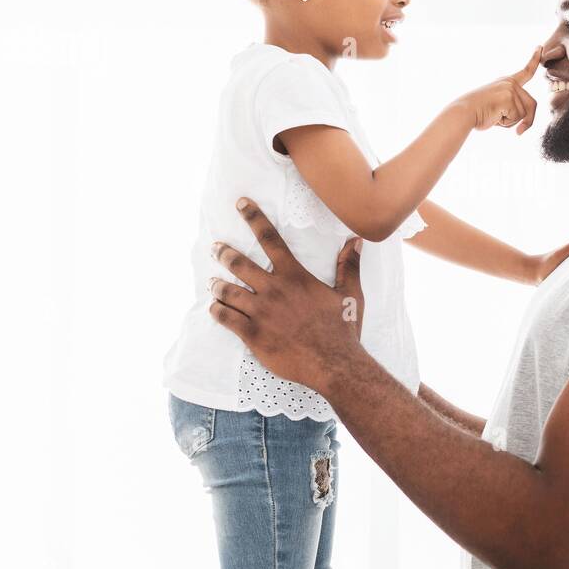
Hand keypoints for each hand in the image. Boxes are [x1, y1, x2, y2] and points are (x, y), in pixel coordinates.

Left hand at [207, 197, 366, 394]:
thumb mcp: (350, 294)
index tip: (241, 204)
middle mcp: (273, 290)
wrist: (335, 364)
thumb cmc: (343, 329)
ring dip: (217, 285)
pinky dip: (216, 311)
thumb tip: (356, 241)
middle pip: (239, 263)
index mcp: (294, 276)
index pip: (270, 239)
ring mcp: (260, 313)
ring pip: (227, 291)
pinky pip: (225, 318)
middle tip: (215, 248)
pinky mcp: (253, 335)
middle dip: (224, 253)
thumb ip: (348, 266)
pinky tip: (214, 309)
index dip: (254, 218)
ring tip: (213, 282)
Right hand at [453, 45, 541, 134]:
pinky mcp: (509, 97)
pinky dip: (506, 123)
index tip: (541, 48)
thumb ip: (512, 109)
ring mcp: (510, 89)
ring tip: (494, 117)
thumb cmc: (478, 113)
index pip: (526, 72)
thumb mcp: (498, 108)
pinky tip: (493, 117)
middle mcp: (510, 83)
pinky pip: (517, 118)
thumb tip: (523, 126)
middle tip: (520, 132)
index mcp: (507, 82)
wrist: (463, 113)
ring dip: (510, 122)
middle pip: (531, 104)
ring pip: (523, 114)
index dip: (534, 60)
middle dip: (528, 121)